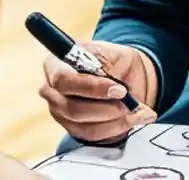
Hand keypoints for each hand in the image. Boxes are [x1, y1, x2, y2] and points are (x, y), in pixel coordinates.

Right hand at [38, 41, 158, 142]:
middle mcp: (52, 90)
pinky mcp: (72, 129)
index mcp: (55, 64)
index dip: (91, 87)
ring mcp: (60, 112)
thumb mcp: (116, 53)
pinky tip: (131, 118)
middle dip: (106, 108)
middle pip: (71, 108)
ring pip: (84, 126)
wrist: (126, 78)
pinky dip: (116, 128)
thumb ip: (109, 65)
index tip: (119, 90)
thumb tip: (111, 86)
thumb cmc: (117, 62)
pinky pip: (93, 135)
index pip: (63, 80)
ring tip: (136, 110)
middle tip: (129, 103)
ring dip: (115, 120)